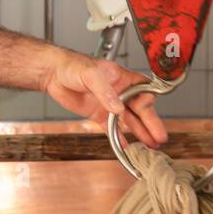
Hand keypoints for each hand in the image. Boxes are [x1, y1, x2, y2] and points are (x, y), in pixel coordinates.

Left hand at [41, 48, 167, 146]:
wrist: (52, 74)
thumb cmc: (72, 65)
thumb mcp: (91, 74)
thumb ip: (106, 91)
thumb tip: (119, 108)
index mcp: (123, 78)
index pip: (143, 90)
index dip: (149, 102)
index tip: (150, 112)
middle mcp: (120, 92)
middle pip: (140, 110)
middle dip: (151, 124)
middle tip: (159, 137)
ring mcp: (110, 105)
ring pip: (129, 121)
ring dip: (140, 133)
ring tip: (150, 145)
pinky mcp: (99, 115)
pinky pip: (112, 129)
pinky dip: (120, 138)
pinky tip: (127, 147)